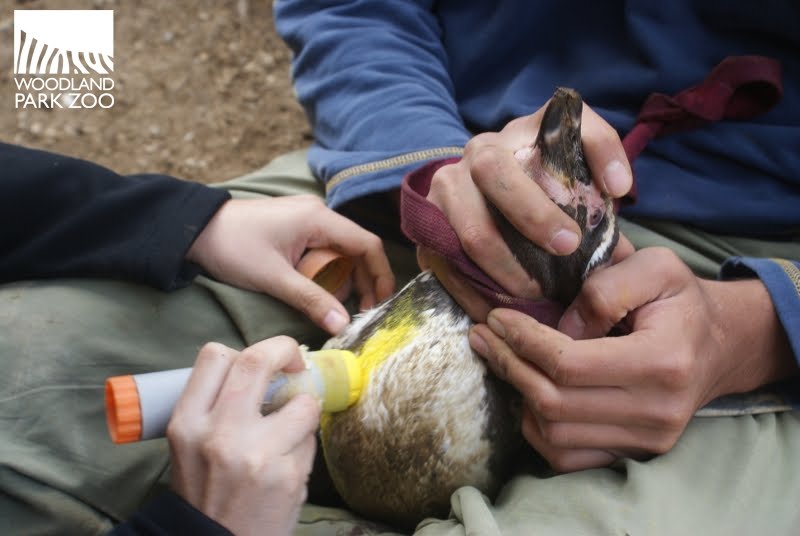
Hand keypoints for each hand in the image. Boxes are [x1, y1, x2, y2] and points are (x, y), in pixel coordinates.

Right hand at [167, 336, 320, 535]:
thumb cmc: (207, 494)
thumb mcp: (191, 446)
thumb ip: (218, 405)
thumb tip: (265, 368)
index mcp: (187, 423)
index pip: (215, 356)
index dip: (248, 349)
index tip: (265, 361)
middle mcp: (218, 433)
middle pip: (257, 359)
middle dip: (286, 350)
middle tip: (296, 364)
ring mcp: (256, 453)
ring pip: (302, 402)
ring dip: (304, 411)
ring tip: (291, 432)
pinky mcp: (288, 475)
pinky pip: (310, 440)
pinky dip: (305, 445)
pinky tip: (288, 464)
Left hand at [187, 195, 394, 333]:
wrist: (193, 230)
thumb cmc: (232, 247)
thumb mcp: (273, 278)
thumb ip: (311, 300)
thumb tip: (343, 326)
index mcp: (318, 218)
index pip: (367, 244)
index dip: (380, 275)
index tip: (382, 304)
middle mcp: (319, 214)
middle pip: (357, 249)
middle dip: (364, 282)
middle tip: (360, 314)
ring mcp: (307, 219)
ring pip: (341, 252)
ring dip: (346, 280)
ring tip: (338, 308)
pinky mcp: (296, 228)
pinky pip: (325, 251)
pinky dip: (329, 273)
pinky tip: (321, 293)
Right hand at [420, 100, 630, 318]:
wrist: (475, 198)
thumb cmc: (539, 195)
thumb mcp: (574, 184)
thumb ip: (598, 190)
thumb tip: (619, 211)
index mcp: (527, 133)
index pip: (570, 124)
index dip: (599, 150)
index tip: (620, 189)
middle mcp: (480, 150)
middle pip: (496, 173)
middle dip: (535, 215)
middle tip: (568, 249)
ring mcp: (446, 186)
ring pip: (471, 227)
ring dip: (507, 266)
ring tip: (536, 293)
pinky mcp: (426, 225)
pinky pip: (447, 262)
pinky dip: (475, 291)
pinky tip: (501, 309)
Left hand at [469, 247, 795, 471]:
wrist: (717, 345)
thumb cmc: (679, 300)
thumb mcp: (654, 266)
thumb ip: (605, 287)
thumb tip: (561, 326)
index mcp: (662, 363)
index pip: (569, 363)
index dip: (523, 341)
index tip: (496, 318)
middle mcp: (657, 412)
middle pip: (555, 402)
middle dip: (509, 365)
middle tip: (484, 335)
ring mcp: (646, 440)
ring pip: (554, 433)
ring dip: (517, 394)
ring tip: (500, 356)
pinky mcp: (633, 454)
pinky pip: (565, 455)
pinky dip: (535, 426)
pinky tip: (526, 390)